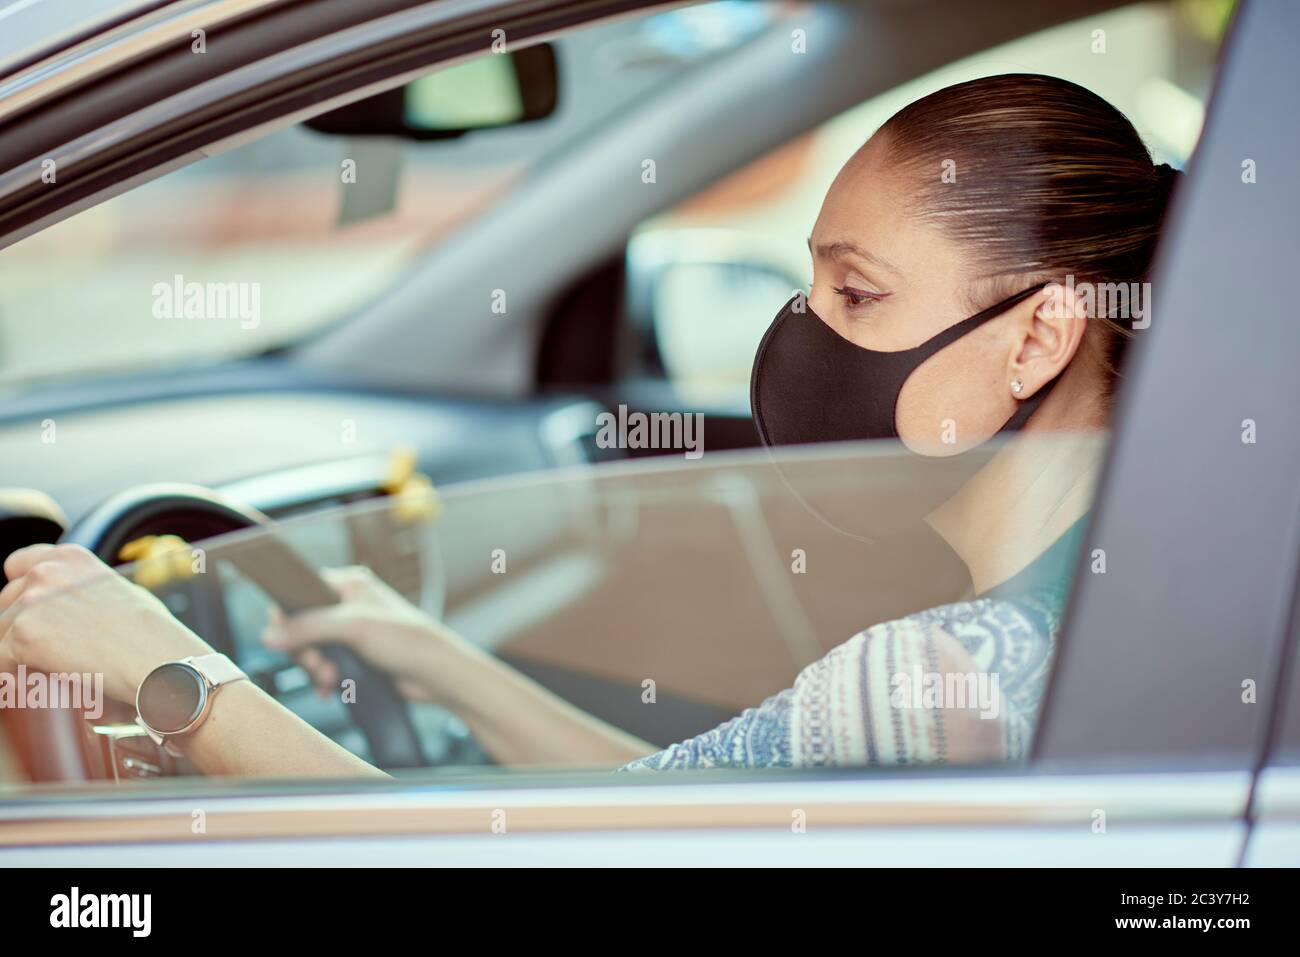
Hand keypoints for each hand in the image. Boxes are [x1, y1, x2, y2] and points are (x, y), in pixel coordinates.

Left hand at [0, 544, 212, 702]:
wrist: (161, 662)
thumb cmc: (152, 636)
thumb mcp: (121, 594)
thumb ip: (84, 591)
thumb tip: (66, 612)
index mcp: (71, 558)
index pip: (18, 566)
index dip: (23, 594)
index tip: (33, 618)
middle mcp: (47, 571)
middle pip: (6, 604)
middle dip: (21, 629)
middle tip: (49, 657)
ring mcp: (32, 601)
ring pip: (0, 634)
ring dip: (18, 655)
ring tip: (51, 675)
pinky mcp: (23, 635)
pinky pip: (0, 661)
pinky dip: (17, 677)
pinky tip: (46, 685)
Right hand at [261, 566, 480, 705]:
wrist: (437, 675)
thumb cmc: (409, 640)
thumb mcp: (355, 627)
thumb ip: (310, 627)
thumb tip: (270, 635)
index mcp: (350, 584)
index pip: (302, 592)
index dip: (290, 617)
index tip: (288, 638)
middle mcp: (349, 605)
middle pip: (302, 626)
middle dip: (306, 651)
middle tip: (318, 664)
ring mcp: (352, 633)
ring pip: (312, 650)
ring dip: (316, 668)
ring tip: (331, 679)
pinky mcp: (356, 657)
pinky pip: (326, 667)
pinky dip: (325, 679)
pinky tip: (332, 688)